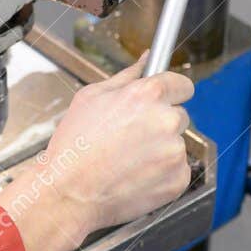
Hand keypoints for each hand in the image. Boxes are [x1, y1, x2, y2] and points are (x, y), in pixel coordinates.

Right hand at [0, 56, 193, 250]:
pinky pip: (177, 171)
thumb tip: (146, 57)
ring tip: (127, 161)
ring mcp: (175, 152)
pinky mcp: (178, 180)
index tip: (163, 102)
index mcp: (148, 95)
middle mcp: (166, 121)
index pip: (183, 84)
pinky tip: (134, 176)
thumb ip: (126, 76)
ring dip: (160, 151)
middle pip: (179, 116)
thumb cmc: (73, 145)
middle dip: (160, 124)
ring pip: (176, 145)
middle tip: (130, 138)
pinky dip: (162, 175)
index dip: (171, 93)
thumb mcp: (90, 97)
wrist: (67, 193)